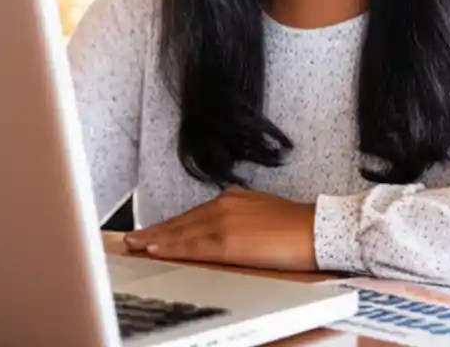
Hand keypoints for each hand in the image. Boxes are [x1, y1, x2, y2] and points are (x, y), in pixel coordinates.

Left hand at [122, 187, 316, 271]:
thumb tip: (229, 232)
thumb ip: (241, 220)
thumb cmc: (298, 227)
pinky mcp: (227, 241)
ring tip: (135, 245)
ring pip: (181, 233)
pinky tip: (155, 251)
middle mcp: (224, 205)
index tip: (152, 231)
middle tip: (132, 238)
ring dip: (156, 240)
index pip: (194, 215)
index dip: (171, 225)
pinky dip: (171, 248)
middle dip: (156, 231)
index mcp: (233, 199)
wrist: (318, 230)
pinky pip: (192, 247)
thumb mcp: (264, 214)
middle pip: (182, 222)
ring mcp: (223, 221)